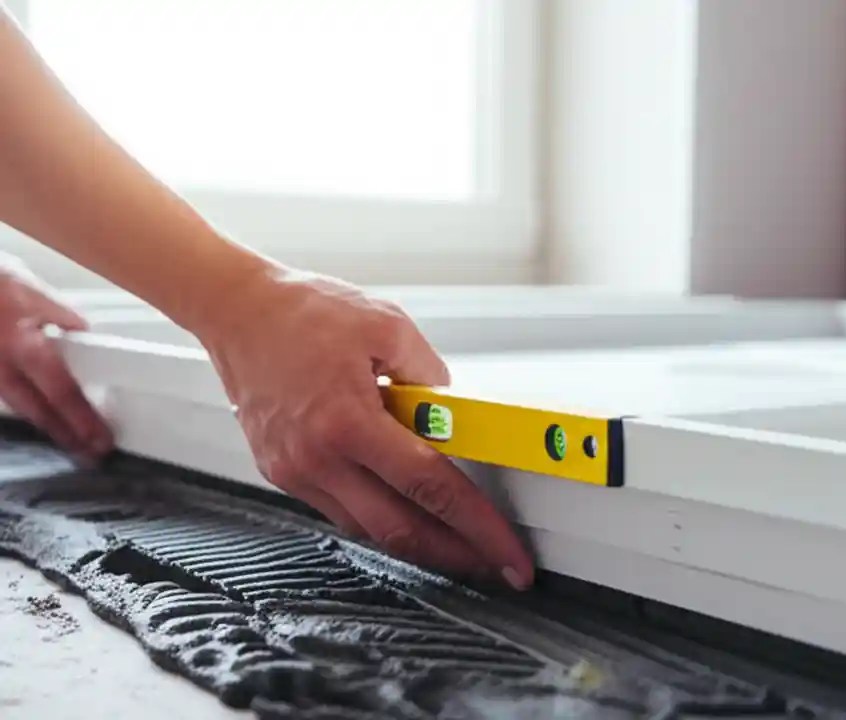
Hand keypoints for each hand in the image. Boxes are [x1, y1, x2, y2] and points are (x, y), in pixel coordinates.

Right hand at [0, 258, 112, 461]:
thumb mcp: (33, 291)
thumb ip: (61, 316)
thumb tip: (86, 335)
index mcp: (23, 348)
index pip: (60, 392)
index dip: (82, 420)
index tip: (101, 440)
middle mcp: (1, 368)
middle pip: (38, 412)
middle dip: (66, 435)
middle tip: (92, 454)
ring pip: (18, 407)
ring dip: (47, 425)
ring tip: (72, 441)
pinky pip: (6, 396)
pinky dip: (28, 408)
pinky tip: (43, 416)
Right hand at [193, 268, 533, 588]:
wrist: (235, 309)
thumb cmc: (304, 311)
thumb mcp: (388, 325)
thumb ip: (431, 376)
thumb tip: (453, 418)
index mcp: (347, 423)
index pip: (428, 487)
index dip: (477, 526)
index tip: (509, 555)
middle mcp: (316, 459)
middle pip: (399, 530)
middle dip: (455, 555)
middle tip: (496, 567)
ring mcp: (294, 472)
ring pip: (367, 528)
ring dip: (416, 539)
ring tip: (459, 541)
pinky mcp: (281, 472)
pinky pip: (340, 509)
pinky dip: (379, 515)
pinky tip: (405, 508)